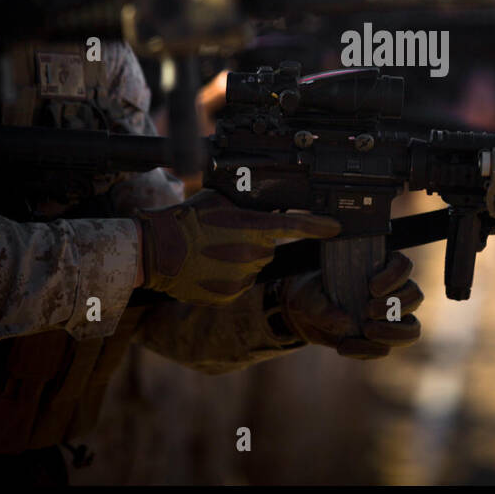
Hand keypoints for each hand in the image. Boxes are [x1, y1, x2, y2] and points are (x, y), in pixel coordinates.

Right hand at [136, 190, 340, 304]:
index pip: (297, 226)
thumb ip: (248, 202)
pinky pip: (239, 284)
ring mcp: (242, 278)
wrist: (157, 251)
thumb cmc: (186, 220)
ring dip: (240, 260)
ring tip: (213, 251)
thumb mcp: (220, 199)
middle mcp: (253, 254)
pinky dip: (229, 277)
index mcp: (253, 227)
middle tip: (226, 235)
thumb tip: (268, 198)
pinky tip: (210, 268)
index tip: (336, 228)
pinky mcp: (230, 295)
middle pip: (268, 247)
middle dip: (254, 241)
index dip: (320, 227)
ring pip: (253, 266)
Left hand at [280, 251, 422, 358]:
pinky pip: (385, 350)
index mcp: (379, 268)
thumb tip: (346, 323)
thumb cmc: (311, 295)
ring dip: (393, 333)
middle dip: (394, 306)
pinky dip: (366, 350)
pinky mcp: (380, 341)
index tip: (371, 288)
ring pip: (413, 329)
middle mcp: (392, 292)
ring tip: (366, 331)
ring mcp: (390, 319)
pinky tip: (343, 346)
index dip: (394, 276)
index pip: (404, 265)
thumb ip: (322, 307)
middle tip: (367, 310)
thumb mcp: (308, 296)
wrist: (304, 316)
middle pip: (415, 296)